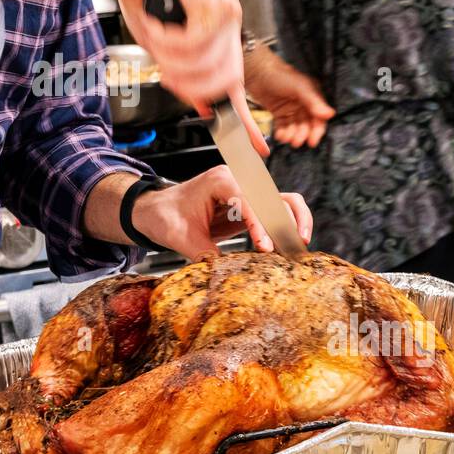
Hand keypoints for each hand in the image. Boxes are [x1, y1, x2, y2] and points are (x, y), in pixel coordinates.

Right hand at [9, 0, 266, 156]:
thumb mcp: (163, 50)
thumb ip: (186, 78)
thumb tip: (206, 107)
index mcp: (219, 37)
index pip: (238, 85)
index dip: (245, 121)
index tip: (256, 148)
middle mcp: (229, 25)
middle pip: (226, 81)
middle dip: (192, 88)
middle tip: (167, 77)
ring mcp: (226, 12)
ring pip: (208, 65)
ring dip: (173, 61)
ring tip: (156, 39)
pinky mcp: (216, 2)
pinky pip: (196, 44)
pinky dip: (170, 42)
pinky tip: (159, 27)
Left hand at [131, 166, 312, 260]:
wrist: (155, 211)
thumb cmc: (164, 217)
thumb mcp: (182, 238)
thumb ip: (205, 253)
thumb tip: (227, 273)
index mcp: (220, 181)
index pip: (249, 201)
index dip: (260, 224)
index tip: (266, 248)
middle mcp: (238, 181)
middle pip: (273, 196)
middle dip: (286, 222)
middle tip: (294, 248)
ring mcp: (246, 192)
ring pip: (282, 200)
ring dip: (294, 222)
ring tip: (299, 246)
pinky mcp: (249, 206)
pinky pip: (275, 212)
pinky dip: (286, 227)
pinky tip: (288, 247)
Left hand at [245, 45, 334, 147]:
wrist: (256, 72)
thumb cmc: (279, 74)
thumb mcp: (300, 87)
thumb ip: (314, 101)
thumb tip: (329, 114)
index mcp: (312, 96)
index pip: (319, 117)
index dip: (317, 130)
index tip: (312, 141)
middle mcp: (303, 104)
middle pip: (307, 125)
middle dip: (302, 134)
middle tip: (297, 141)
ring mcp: (291, 109)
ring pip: (295, 127)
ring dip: (292, 135)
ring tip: (286, 138)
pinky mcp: (279, 112)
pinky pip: (284, 126)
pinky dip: (282, 132)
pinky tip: (280, 135)